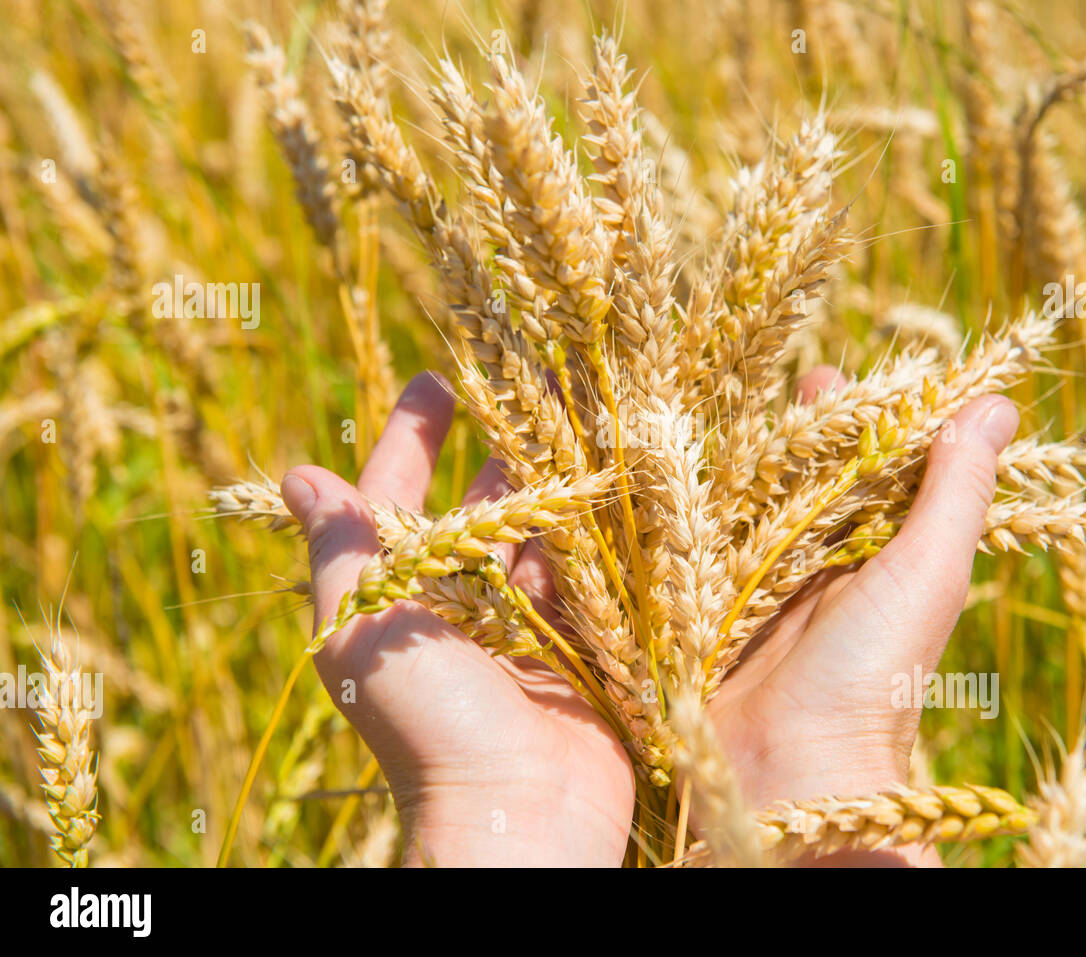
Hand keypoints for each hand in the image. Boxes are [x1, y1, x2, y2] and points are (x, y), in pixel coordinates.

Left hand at [281, 373, 633, 866]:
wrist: (519, 808)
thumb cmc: (426, 719)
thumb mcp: (362, 623)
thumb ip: (339, 547)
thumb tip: (299, 474)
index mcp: (400, 592)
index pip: (399, 493)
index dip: (410, 435)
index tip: (436, 378)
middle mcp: (460, 603)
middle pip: (479, 505)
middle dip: (501, 448)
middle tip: (536, 386)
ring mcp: (524, 624)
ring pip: (540, 531)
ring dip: (557, 480)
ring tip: (587, 420)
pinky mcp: (583, 645)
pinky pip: (591, 574)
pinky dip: (600, 532)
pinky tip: (620, 483)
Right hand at [707, 371, 1019, 865]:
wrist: (792, 775)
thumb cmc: (875, 677)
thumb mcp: (925, 575)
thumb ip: (955, 494)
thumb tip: (997, 404)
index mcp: (878, 555)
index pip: (870, 467)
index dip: (858, 417)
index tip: (839, 370)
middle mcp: (818, 566)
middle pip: (803, 477)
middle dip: (790, 428)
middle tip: (772, 375)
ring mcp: (756, 587)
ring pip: (745, 504)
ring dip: (731, 461)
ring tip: (714, 402)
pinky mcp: (702, 607)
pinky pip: (693, 544)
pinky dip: (684, 510)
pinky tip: (664, 468)